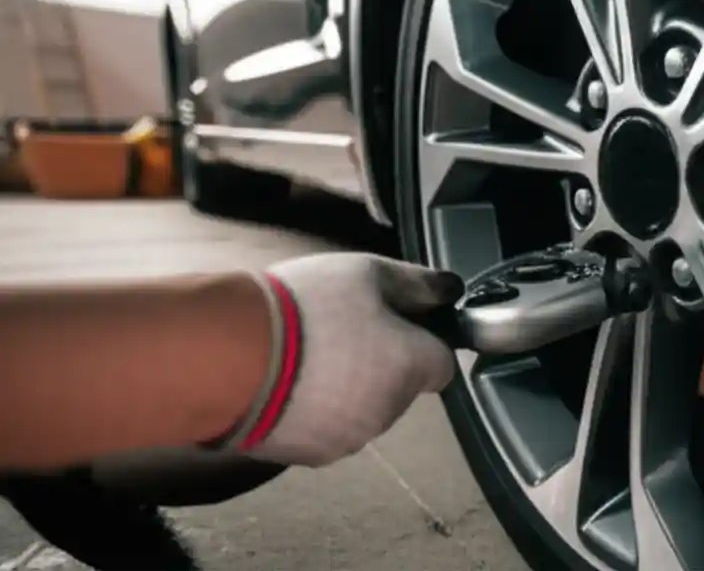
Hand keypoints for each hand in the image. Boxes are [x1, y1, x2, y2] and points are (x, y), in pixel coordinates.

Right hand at [223, 254, 462, 466]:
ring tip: (305, 356)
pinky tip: (285, 384)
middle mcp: (389, 411)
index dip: (422, 341)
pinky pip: (324, 430)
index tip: (393, 323)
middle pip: (400, 387)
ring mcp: (348, 439)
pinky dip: (313, 412)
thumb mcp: (366, 272)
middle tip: (339, 330)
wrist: (228, 357)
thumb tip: (451, 290)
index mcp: (411, 367)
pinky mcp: (309, 456)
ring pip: (362, 410)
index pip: (442, 364)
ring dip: (346, 389)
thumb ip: (418, 283)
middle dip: (380, 362)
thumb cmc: (305, 307)